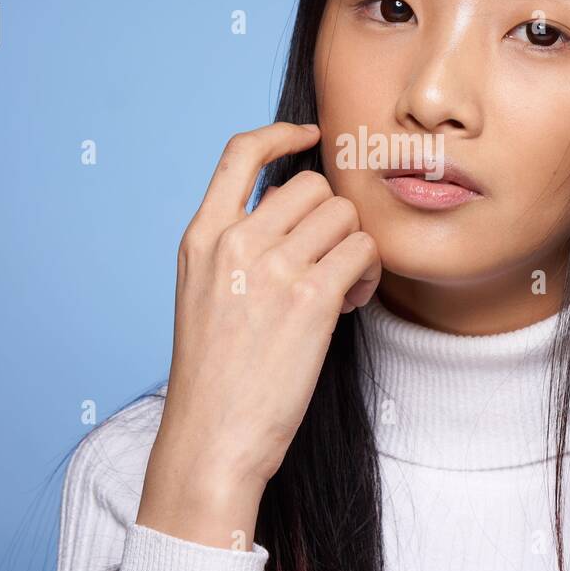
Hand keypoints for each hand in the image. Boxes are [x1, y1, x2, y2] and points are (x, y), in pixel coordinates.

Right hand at [134, 122, 380, 550]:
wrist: (213, 436)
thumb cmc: (216, 374)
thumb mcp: (203, 292)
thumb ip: (237, 245)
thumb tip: (297, 211)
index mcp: (201, 237)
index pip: (240, 152)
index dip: (282, 133)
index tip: (311, 135)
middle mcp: (234, 243)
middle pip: (312, 185)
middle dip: (331, 217)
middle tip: (328, 261)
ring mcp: (272, 268)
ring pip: (345, 215)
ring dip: (354, 246)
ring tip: (340, 287)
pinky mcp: (311, 299)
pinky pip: (363, 249)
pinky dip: (368, 272)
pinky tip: (350, 302)